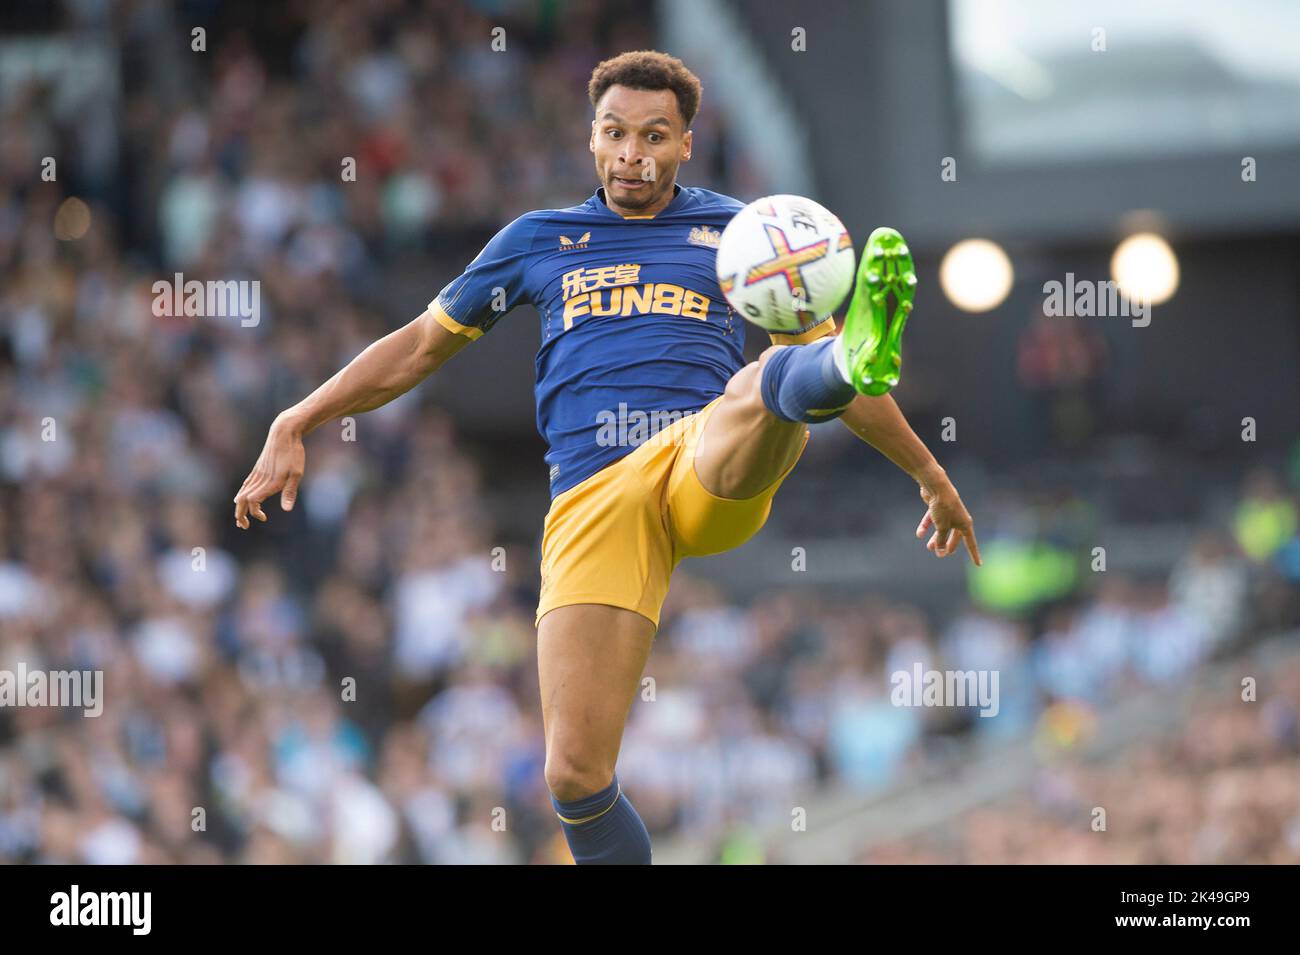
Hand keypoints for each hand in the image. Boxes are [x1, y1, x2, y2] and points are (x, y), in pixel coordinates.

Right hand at [234, 414, 305, 528]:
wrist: (284, 432)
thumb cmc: (293, 453)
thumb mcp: (297, 473)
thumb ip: (290, 492)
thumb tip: (286, 510)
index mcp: (269, 482)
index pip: (253, 501)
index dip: (254, 512)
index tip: (264, 518)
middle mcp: (260, 478)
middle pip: (243, 500)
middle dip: (240, 515)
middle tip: (243, 526)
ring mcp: (257, 473)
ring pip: (242, 492)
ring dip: (239, 507)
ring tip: (240, 519)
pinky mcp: (258, 468)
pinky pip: (246, 484)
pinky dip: (241, 494)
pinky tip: (240, 499)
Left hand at [914, 477, 980, 564]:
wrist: (936, 486)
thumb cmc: (943, 507)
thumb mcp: (942, 527)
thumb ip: (940, 540)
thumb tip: (940, 551)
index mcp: (965, 524)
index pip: (971, 543)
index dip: (974, 554)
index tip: (978, 564)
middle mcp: (959, 518)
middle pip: (955, 536)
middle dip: (948, 545)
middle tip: (942, 555)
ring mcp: (948, 512)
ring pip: (942, 528)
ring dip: (935, 538)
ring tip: (928, 547)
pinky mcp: (937, 507)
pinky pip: (933, 519)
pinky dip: (926, 526)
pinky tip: (919, 534)